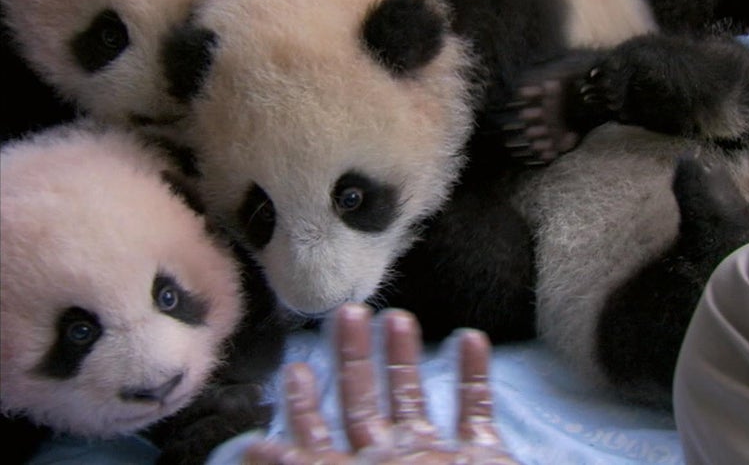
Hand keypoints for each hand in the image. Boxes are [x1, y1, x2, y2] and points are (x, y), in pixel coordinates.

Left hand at [243, 304, 518, 464]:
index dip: (303, 408)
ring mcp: (438, 462)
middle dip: (353, 361)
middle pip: (364, 408)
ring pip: (416, 402)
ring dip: (406, 361)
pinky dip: (473, 376)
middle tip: (346, 313)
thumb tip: (252, 451)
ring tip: (398, 317)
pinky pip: (476, 412)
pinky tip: (470, 338)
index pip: (317, 443)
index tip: (295, 366)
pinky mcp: (482, 458)